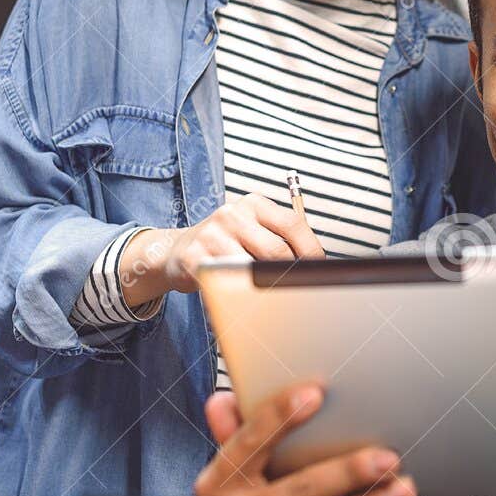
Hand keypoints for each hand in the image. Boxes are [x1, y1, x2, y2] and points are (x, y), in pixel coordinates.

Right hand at [122, 192, 324, 303]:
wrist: (177, 251)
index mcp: (253, 203)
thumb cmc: (225, 242)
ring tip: (265, 292)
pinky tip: (238, 292)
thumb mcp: (253, 229)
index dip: (311, 250)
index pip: (293, 224)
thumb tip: (314, 263)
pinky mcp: (194, 258)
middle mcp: (232, 214)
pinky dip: (238, 292)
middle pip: (276, 251)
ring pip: (252, 269)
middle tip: (294, 287)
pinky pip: (227, 281)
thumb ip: (281, 239)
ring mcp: (211, 234)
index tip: (318, 267)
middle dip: (289, 274)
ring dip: (264, 286)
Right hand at [194, 380, 415, 495]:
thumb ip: (232, 437)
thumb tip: (225, 401)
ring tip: (401, 491)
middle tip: (387, 459)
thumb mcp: (223, 476)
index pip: (247, 443)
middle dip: (345, 474)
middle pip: (295, 492)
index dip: (279, 418)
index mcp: (218, 484)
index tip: (314, 394)